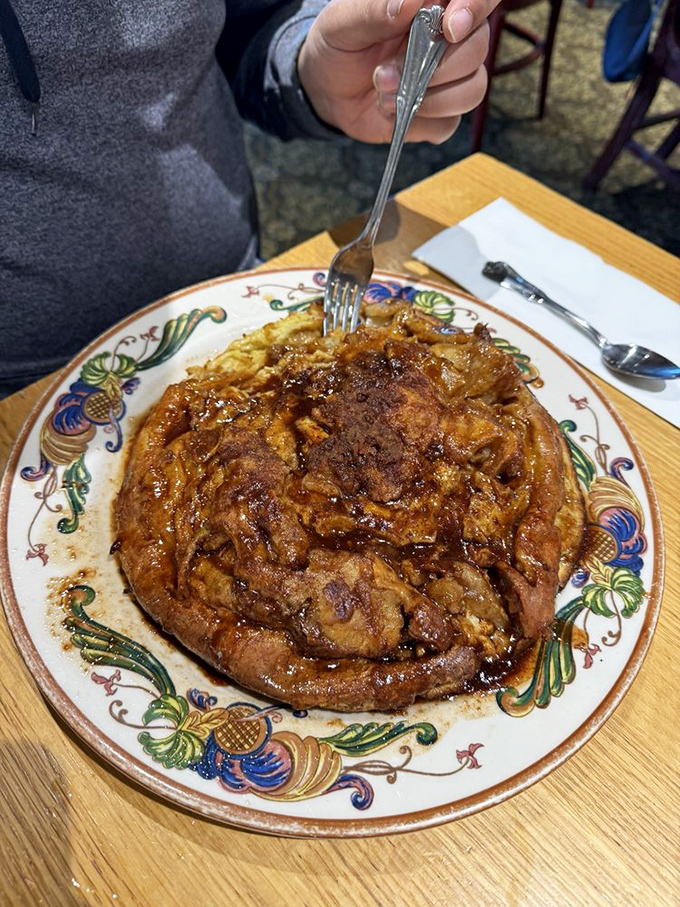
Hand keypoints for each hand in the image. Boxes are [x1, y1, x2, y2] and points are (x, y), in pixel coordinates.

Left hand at [298, 0, 496, 144]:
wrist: (327, 90)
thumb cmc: (339, 45)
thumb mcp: (343, 23)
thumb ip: (375, 10)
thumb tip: (410, 1)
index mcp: (433, 6)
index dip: (474, 9)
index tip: (450, 28)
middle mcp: (449, 40)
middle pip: (476, 48)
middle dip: (435, 68)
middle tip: (386, 74)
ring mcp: (449, 79)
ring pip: (472, 89)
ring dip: (428, 99)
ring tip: (384, 96)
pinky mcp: (440, 115)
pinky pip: (449, 123)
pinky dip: (421, 122)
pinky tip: (395, 113)